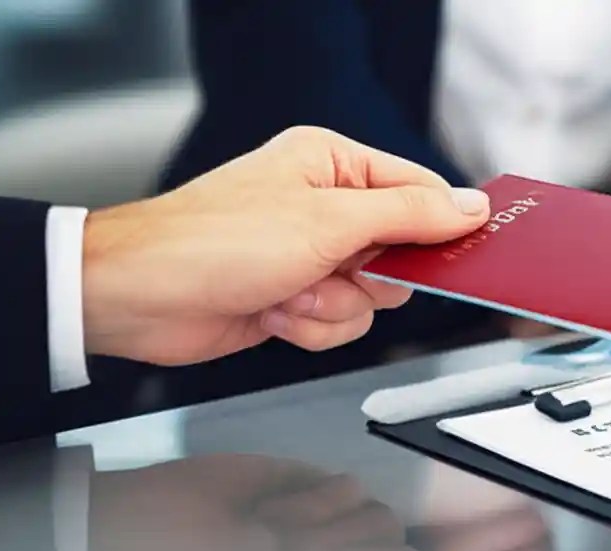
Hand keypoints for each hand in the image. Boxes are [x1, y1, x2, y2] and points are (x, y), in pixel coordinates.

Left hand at [81, 126, 490, 364]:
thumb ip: (409, 214)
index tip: (461, 253)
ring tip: (288, 291)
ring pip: (372, 299)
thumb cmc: (215, 241)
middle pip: (401, 254)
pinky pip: (340, 323)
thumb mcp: (330, 221)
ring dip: (333, 306)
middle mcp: (325, 207)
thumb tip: (468, 207)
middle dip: (368, 278)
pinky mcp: (296, 296)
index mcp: (334, 165)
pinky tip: (273, 311)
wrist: (141, 297)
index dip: (440, 226)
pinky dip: (312, 325)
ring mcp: (310, 255)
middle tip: (336, 269)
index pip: (419, 191)